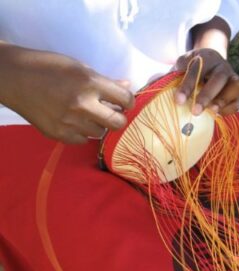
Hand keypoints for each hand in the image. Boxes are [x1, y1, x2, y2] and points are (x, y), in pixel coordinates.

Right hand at [0, 46, 133, 143]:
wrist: (14, 78)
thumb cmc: (48, 67)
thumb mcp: (79, 67)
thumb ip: (105, 81)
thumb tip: (126, 87)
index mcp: (90, 83)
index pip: (126, 99)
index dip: (129, 101)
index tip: (125, 102)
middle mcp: (83, 105)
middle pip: (117, 123)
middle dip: (119, 118)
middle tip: (113, 113)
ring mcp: (70, 122)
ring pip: (100, 133)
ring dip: (99, 125)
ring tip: (89, 115)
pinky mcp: (59, 134)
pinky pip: (83, 140)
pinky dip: (83, 132)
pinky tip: (75, 122)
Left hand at [174, 48, 238, 115]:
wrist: (209, 61)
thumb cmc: (190, 68)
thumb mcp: (180, 66)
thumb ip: (169, 76)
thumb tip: (153, 87)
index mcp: (204, 58)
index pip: (196, 70)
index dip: (187, 86)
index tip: (178, 101)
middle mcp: (221, 66)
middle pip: (218, 78)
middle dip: (207, 95)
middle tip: (195, 111)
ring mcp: (232, 77)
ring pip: (237, 85)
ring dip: (224, 100)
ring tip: (212, 111)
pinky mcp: (236, 90)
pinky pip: (238, 100)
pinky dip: (229, 108)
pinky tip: (217, 114)